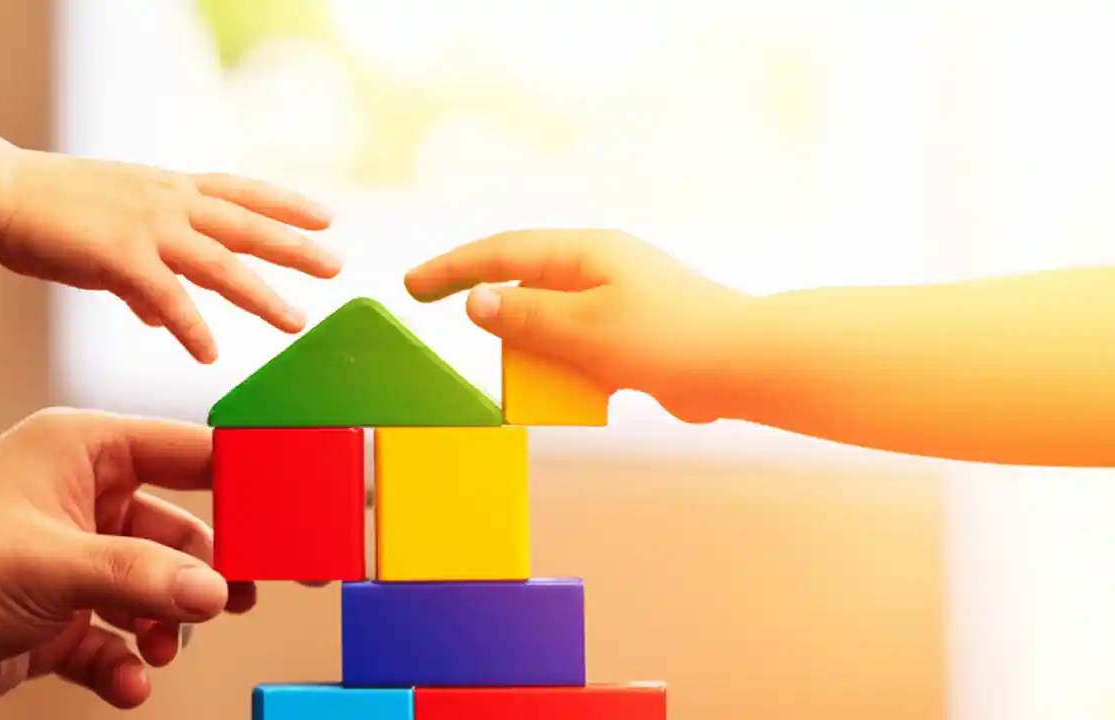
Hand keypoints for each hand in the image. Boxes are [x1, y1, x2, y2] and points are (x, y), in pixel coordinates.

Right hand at [0, 150, 339, 362]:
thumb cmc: (51, 213)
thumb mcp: (113, 233)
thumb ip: (146, 277)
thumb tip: (166, 317)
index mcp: (170, 190)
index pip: (240, 191)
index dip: (285, 203)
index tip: (324, 216)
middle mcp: (168, 203)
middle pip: (247, 225)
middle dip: (294, 246)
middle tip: (336, 266)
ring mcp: (147, 227)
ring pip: (221, 263)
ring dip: (261, 295)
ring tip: (295, 322)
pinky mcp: (119, 256)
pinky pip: (167, 298)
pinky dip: (192, 327)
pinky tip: (211, 353)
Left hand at [0, 409, 253, 716]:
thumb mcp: (51, 562)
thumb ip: (141, 577)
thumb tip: (217, 592)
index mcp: (84, 452)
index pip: (189, 452)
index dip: (246, 477)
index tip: (293, 508)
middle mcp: (84, 499)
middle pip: (182, 529)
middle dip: (210, 569)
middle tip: (244, 596)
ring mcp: (74, 558)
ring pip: (156, 586)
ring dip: (169, 620)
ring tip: (168, 642)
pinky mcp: (59, 614)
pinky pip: (120, 635)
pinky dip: (131, 659)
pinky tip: (129, 680)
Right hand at [405, 229, 754, 421]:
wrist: (744, 365)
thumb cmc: (670, 338)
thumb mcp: (584, 329)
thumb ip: (526, 316)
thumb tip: (477, 302)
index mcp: (585, 252)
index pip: (502, 252)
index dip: (453, 269)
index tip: (413, 286)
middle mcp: (598, 269)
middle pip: (523, 283)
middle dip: (491, 310)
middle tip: (459, 334)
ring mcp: (616, 301)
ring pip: (549, 321)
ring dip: (529, 349)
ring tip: (525, 383)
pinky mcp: (631, 335)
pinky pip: (578, 347)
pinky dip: (562, 367)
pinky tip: (566, 393)